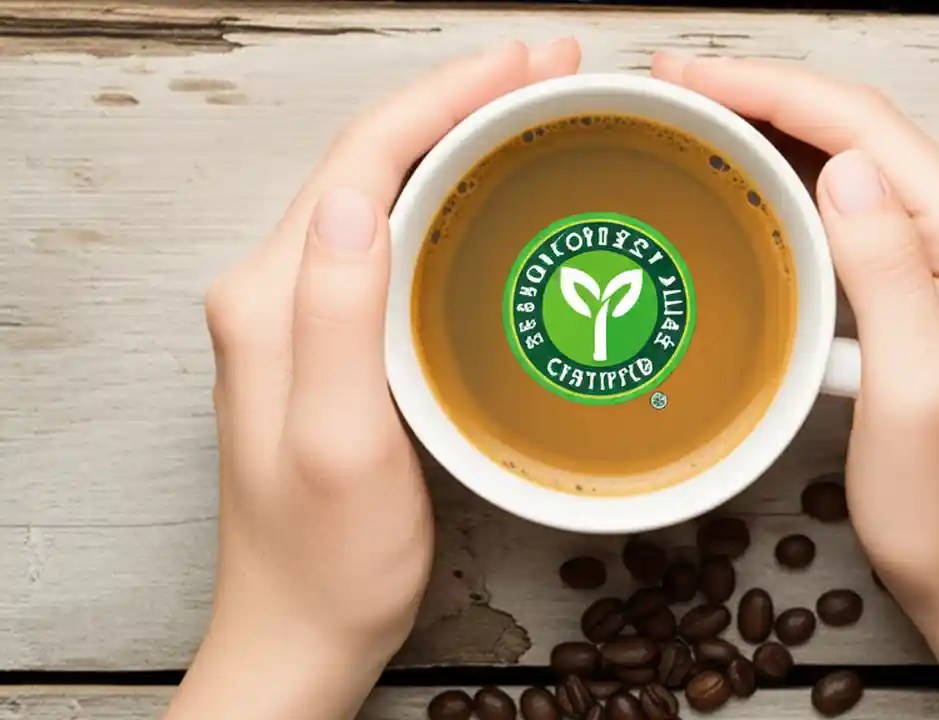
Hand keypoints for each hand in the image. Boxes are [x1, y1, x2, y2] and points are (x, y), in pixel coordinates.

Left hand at [167, 40, 581, 719]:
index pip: (360, 158)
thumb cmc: (327, 558)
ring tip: (532, 111)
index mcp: (273, 297)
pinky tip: (494, 198)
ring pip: (384, 190)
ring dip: (457, 137)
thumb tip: (350, 193)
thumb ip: (333, 316)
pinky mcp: (333, 341)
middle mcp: (277, 290)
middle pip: (372, 157)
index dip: (446, 96)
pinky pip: (392, 240)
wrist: (301, 629)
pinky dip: (449, 197)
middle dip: (461, 98)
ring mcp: (304, 314)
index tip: (525, 65)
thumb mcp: (338, 444)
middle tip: (549, 72)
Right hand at [653, 54, 938, 718]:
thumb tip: (844, 166)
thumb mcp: (919, 391)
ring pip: (849, 165)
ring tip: (691, 120)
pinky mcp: (920, 292)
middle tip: (670, 88)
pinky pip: (848, 216)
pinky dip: (787, 189)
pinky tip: (743, 188)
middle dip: (761, 97)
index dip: (771, 90)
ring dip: (771, 133)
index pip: (867, 129)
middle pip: (857, 132)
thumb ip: (890, 271)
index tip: (688, 78)